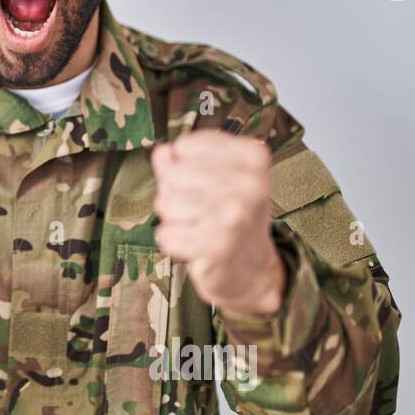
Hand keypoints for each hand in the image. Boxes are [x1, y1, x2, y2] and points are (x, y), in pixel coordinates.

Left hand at [151, 131, 286, 316]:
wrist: (251, 268)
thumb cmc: (226, 215)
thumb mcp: (208, 180)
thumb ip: (179, 162)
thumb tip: (162, 152)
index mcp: (252, 156)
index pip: (184, 146)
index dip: (181, 166)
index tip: (204, 184)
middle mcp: (250, 182)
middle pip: (173, 175)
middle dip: (175, 195)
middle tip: (202, 212)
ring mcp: (237, 214)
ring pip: (166, 204)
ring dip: (173, 220)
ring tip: (199, 227)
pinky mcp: (220, 245)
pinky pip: (167, 235)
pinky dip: (173, 243)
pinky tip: (196, 247)